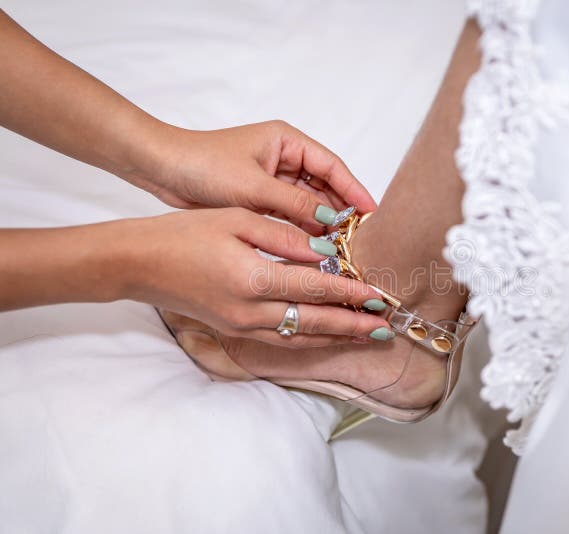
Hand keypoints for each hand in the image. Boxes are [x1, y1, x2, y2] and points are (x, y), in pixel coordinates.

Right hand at [123, 208, 390, 346]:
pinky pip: (281, 340)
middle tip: (387, 326)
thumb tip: (327, 252)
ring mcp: (241, 327)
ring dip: (336, 337)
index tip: (381, 296)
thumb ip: (285, 236)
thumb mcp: (237, 219)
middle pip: (315, 322)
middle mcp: (250, 312)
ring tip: (366, 335)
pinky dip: (309, 339)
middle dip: (354, 325)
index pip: (317, 290)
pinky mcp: (233, 332)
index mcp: (254, 279)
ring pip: (300, 338)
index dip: (352, 294)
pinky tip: (326, 335)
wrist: (137, 263)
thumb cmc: (184, 233)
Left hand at [125, 120, 376, 234]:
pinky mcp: (261, 197)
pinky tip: (318, 246)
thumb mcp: (254, 187)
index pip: (332, 166)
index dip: (354, 190)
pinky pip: (292, 213)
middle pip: (325, 185)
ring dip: (324, 222)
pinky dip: (305, 228)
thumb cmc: (204, 165)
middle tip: (362, 237)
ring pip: (309, 202)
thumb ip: (294, 204)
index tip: (372, 213)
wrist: (163, 169)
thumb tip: (330, 222)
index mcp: (287, 141)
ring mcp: (273, 178)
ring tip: (345, 246)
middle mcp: (284, 158)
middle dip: (342, 210)